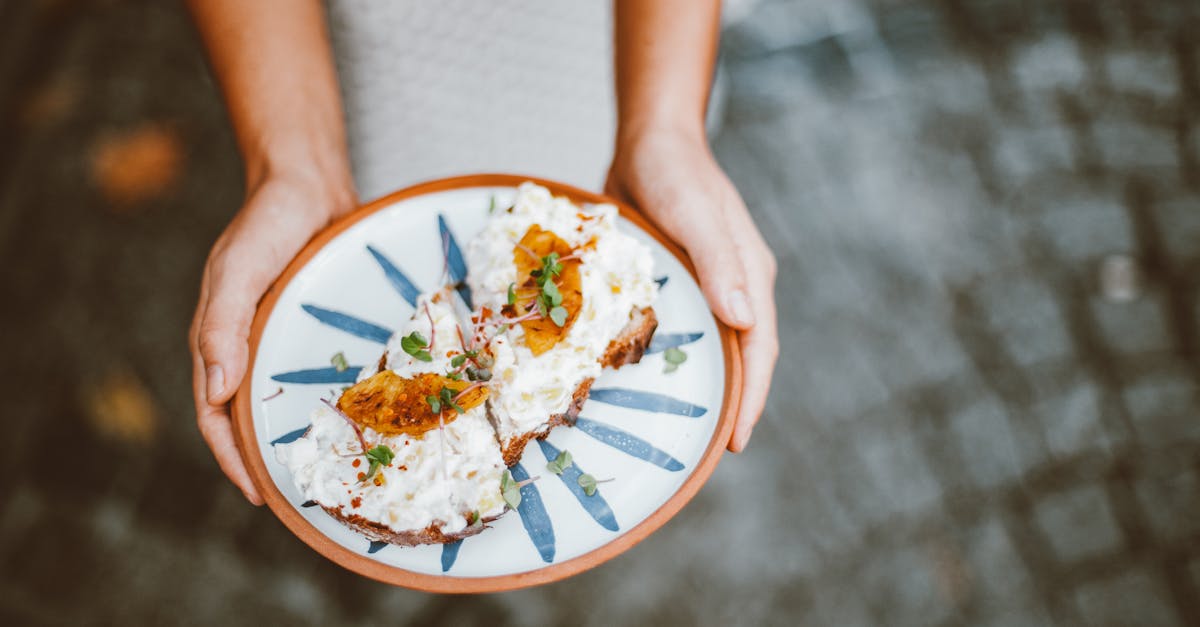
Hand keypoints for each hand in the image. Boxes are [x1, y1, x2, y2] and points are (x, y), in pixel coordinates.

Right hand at [190, 168, 355, 503]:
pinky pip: (318, 373)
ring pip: (286, 400)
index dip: (232, 459)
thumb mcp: (239, 268)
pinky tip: (363, 422)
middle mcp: (248, 345)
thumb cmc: (269, 220)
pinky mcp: (314, 327)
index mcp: (219, 339)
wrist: (309, 181)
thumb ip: (222, 325)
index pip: (215, 415)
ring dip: (299, 437)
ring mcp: (281, 337)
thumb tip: (213, 393)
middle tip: (300, 499)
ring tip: (332, 473)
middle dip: (266, 461)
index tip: (258, 496)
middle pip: (249, 417)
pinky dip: (331, 401)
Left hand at [606, 126, 777, 451]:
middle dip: (731, 404)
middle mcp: (734, 287)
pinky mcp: (680, 282)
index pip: (759, 349)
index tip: (737, 442)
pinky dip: (675, 358)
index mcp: (750, 277)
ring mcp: (708, 285)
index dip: (751, 398)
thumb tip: (745, 321)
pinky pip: (684, 329)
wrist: (651, 142)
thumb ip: (719, 263)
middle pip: (740, 357)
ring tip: (681, 429)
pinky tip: (648, 381)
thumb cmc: (675, 173)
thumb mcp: (695, 214)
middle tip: (706, 453)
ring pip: (712, 347)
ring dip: (703, 385)